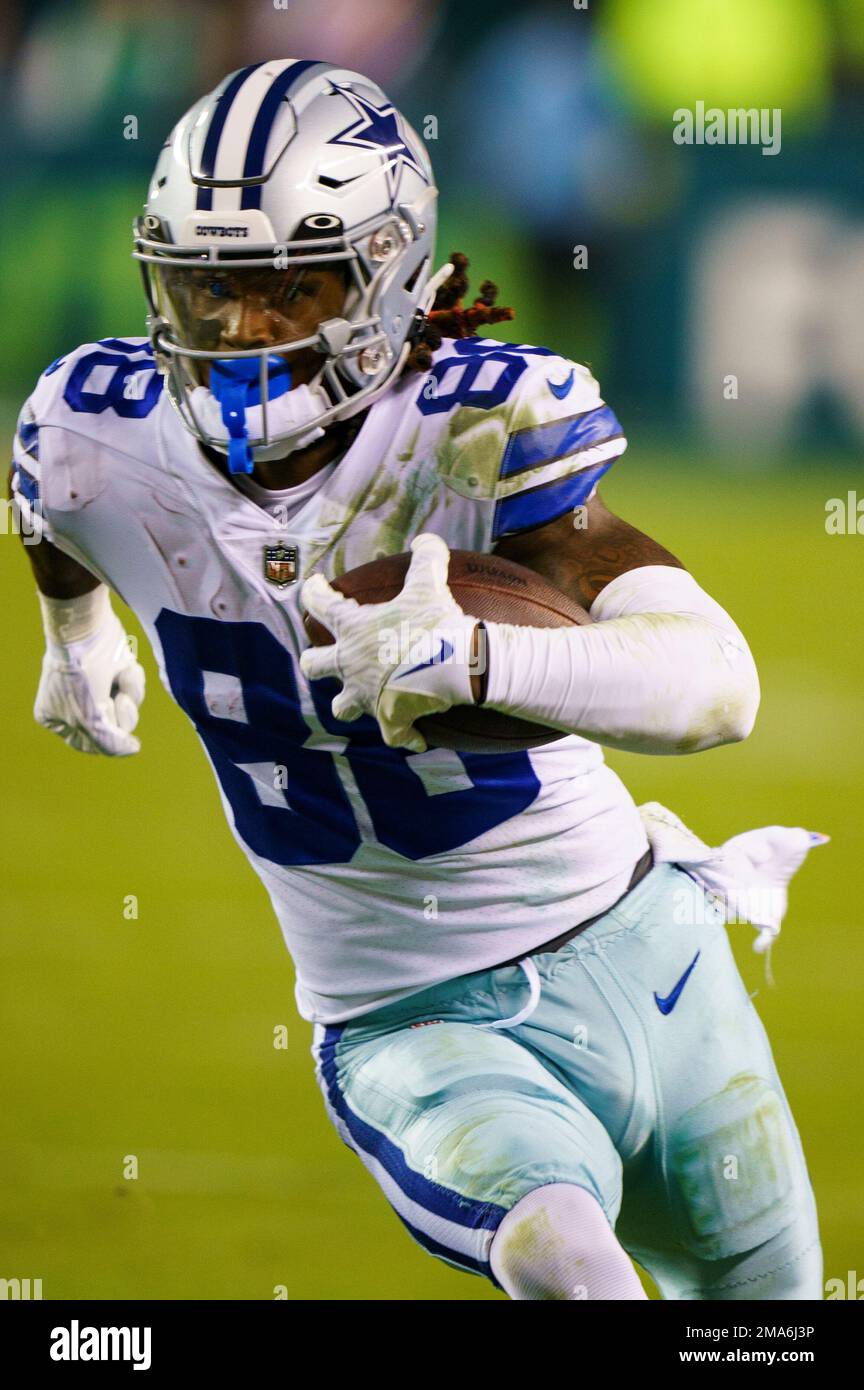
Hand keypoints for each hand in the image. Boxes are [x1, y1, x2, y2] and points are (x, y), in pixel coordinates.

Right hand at [34, 608, 145, 755]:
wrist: (87, 627)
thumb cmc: (80, 674)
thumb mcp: (89, 718)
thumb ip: (108, 743)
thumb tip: (132, 749)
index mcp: (54, 717)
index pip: (89, 744)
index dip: (109, 741)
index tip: (120, 734)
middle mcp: (74, 704)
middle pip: (113, 728)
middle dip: (122, 714)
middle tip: (115, 698)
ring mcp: (96, 687)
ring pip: (128, 708)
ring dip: (130, 692)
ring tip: (119, 675)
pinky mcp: (114, 671)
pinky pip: (133, 687)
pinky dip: (132, 677)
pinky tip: (123, 665)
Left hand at [299, 533, 480, 751]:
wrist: (454, 666)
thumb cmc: (434, 624)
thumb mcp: (429, 584)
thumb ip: (426, 558)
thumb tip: (427, 539)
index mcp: (354, 629)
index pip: (321, 606)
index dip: (313, 593)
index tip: (312, 587)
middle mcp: (351, 664)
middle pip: (314, 665)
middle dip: (314, 661)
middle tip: (318, 657)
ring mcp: (367, 696)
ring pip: (342, 707)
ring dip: (348, 704)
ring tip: (356, 703)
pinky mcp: (390, 720)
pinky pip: (396, 734)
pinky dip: (406, 735)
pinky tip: (416, 737)